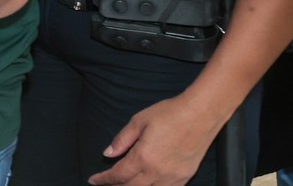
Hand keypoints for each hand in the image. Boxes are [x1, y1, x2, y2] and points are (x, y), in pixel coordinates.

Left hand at [88, 96, 217, 185]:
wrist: (200, 115)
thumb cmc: (169, 114)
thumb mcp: (139, 121)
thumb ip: (122, 139)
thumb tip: (108, 153)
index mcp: (143, 157)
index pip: (119, 175)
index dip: (104, 179)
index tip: (93, 180)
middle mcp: (157, 173)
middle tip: (104, 184)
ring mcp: (173, 178)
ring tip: (122, 185)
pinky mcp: (184, 178)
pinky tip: (146, 185)